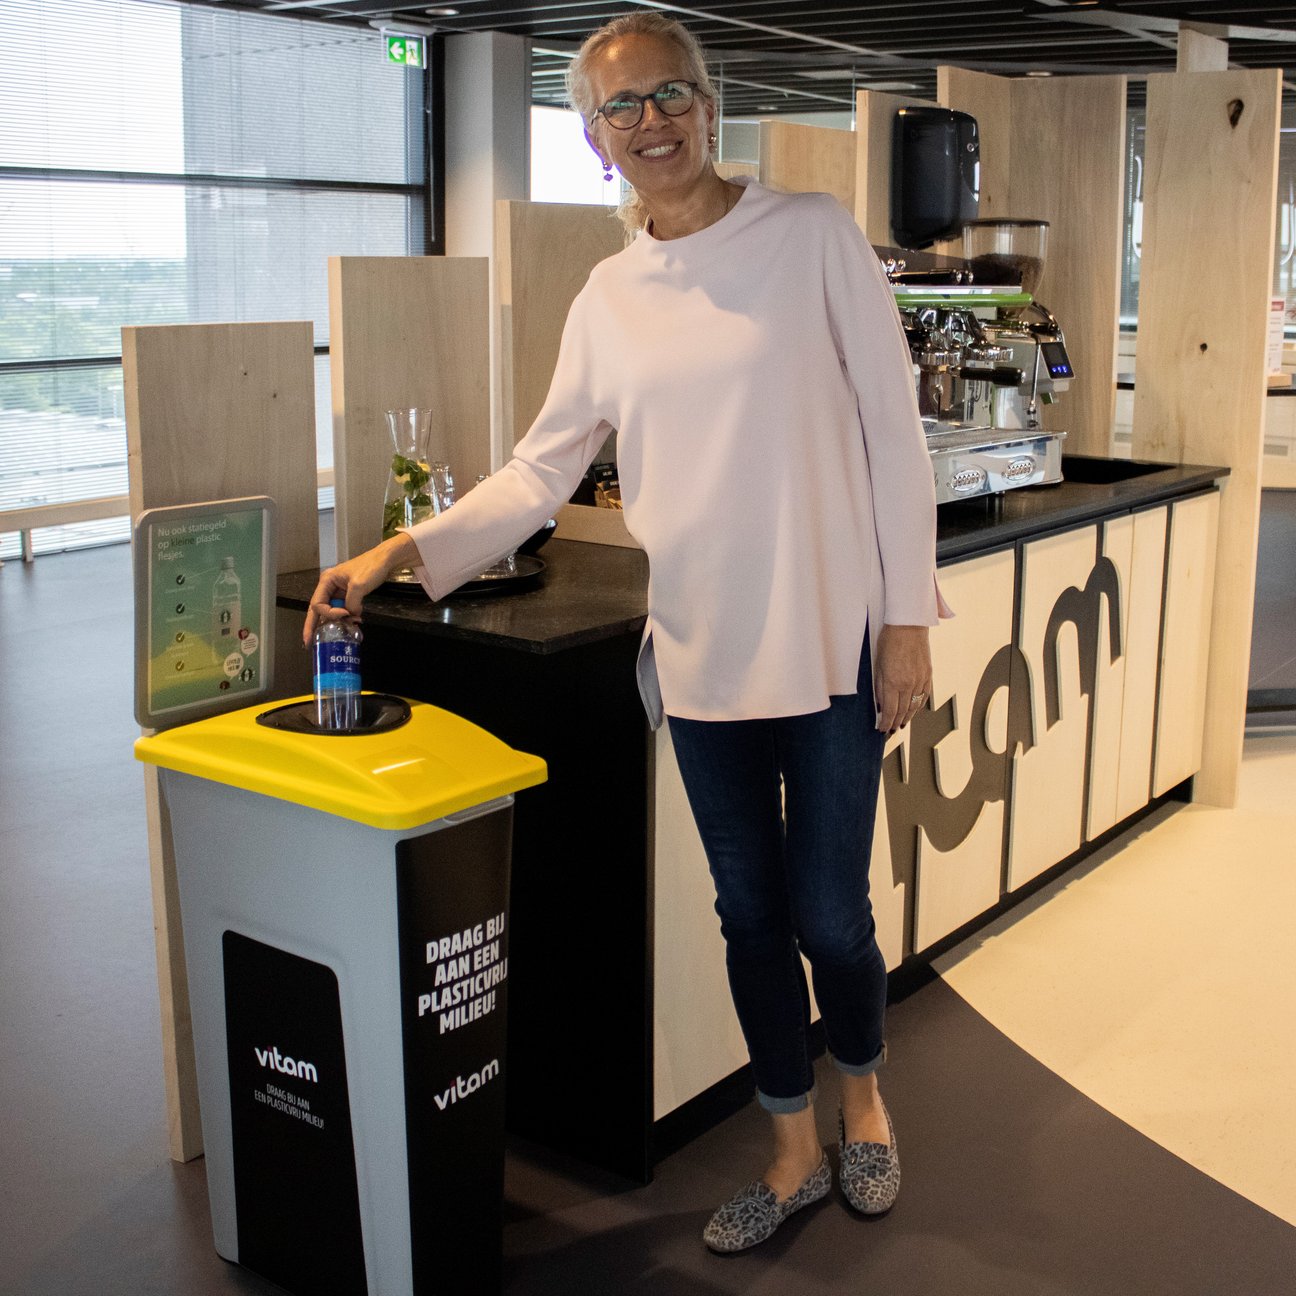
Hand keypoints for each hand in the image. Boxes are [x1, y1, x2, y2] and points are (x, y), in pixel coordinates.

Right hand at [301, 534, 417, 644]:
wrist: (386, 560)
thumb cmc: (371, 567)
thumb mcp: (359, 585)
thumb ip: (351, 603)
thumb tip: (351, 616)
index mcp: (327, 581)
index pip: (318, 604)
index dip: (329, 613)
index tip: (345, 614)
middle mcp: (329, 587)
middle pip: (317, 610)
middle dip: (312, 626)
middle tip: (308, 643)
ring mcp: (338, 591)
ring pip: (330, 612)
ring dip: (335, 622)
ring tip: (343, 633)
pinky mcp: (348, 595)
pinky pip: (342, 610)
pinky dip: (346, 618)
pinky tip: (352, 625)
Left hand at [873, 623, 932, 733]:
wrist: (909, 625)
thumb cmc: (890, 641)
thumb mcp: (878, 664)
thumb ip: (879, 686)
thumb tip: (879, 704)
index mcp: (894, 682)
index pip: (890, 711)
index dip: (886, 723)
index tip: (882, 729)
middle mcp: (909, 684)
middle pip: (902, 711)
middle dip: (895, 723)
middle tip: (890, 731)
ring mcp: (920, 680)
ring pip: (914, 706)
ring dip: (907, 717)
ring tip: (901, 724)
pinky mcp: (928, 674)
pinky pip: (924, 696)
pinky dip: (918, 706)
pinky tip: (914, 710)